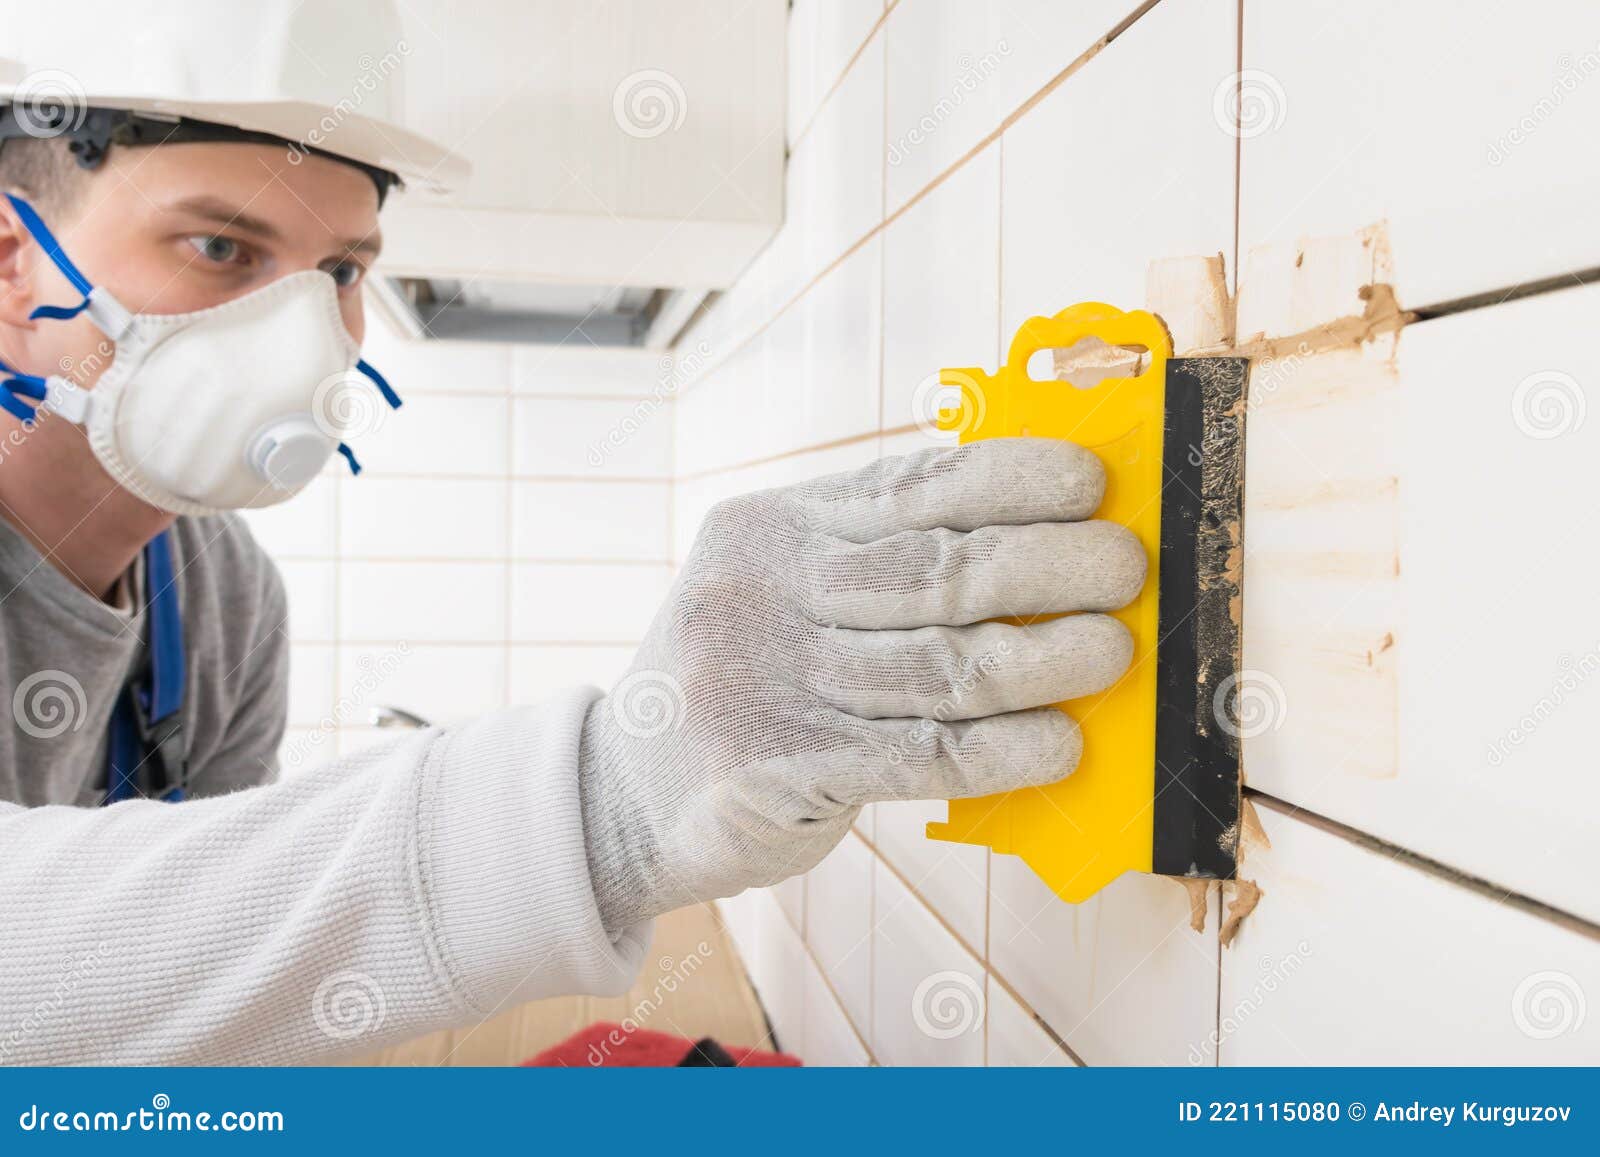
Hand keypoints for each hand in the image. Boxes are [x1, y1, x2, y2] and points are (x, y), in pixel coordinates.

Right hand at [578, 438, 1145, 930]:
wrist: (619, 794)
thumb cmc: (742, 683)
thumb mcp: (778, 592)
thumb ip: (874, 563)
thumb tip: (1031, 537)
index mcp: (770, 526)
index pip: (910, 483)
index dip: (1013, 476)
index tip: (1091, 480)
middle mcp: (763, 590)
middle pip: (937, 567)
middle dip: (1052, 563)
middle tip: (1127, 567)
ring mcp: (763, 679)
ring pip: (943, 663)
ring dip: (1048, 655)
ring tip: (1115, 651)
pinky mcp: (776, 766)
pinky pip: (923, 753)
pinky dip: (1006, 749)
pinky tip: (1061, 744)